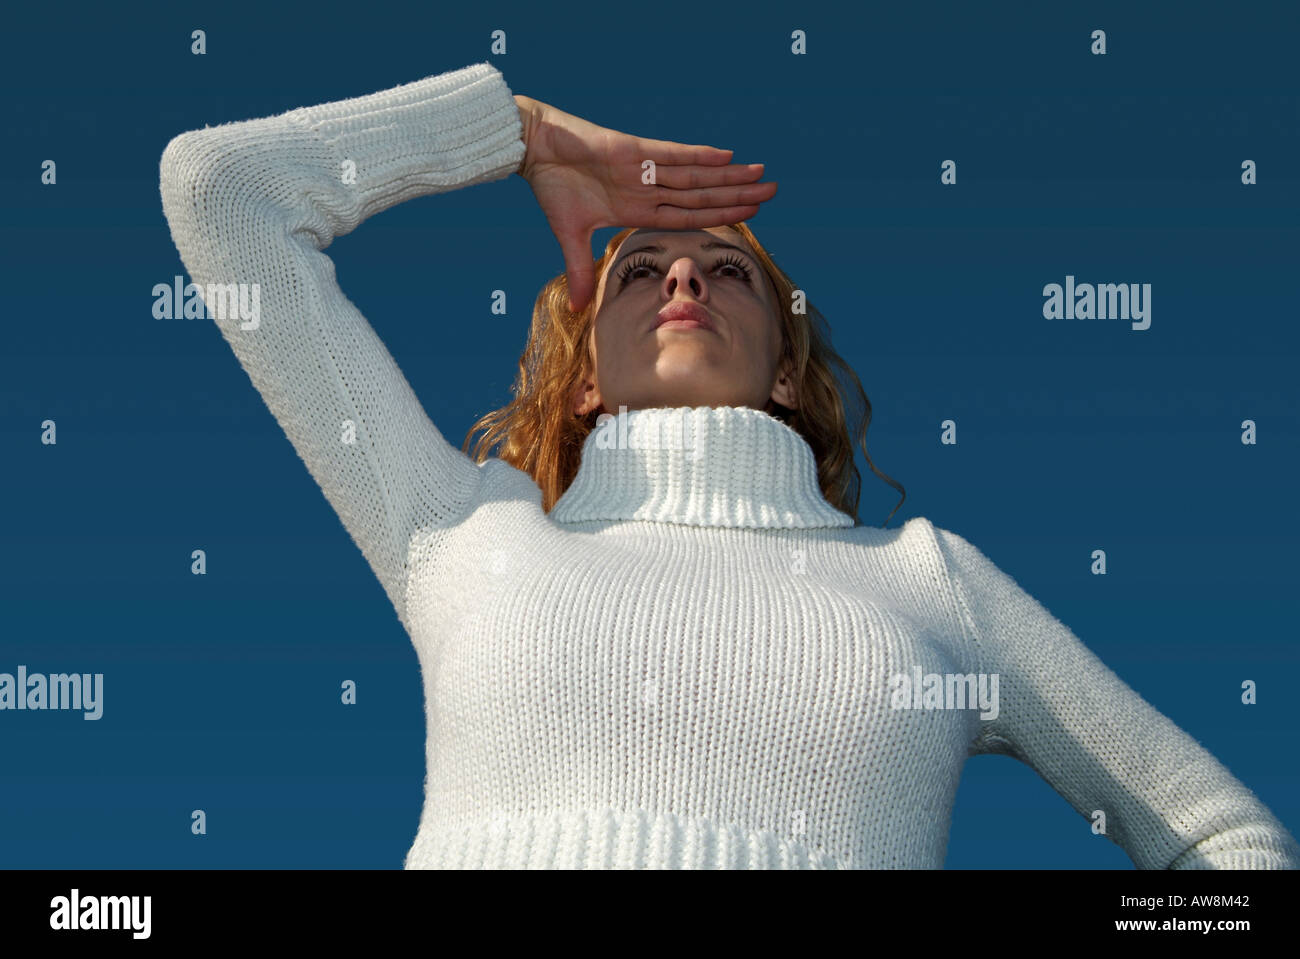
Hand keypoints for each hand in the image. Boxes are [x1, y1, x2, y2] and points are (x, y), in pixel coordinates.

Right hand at [512, 94, 777, 312]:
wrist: (532, 150)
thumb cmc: (551, 188)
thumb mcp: (570, 238)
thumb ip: (581, 271)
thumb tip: (576, 310)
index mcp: (638, 208)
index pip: (689, 215)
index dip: (719, 216)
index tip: (750, 217)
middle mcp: (647, 188)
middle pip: (701, 195)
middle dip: (736, 195)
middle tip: (773, 192)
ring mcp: (642, 169)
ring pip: (694, 176)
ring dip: (728, 177)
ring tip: (760, 174)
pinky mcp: (632, 150)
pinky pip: (671, 155)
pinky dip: (698, 156)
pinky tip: (727, 157)